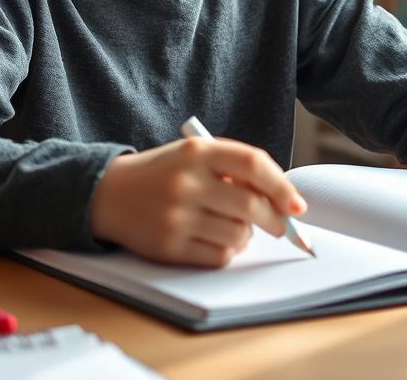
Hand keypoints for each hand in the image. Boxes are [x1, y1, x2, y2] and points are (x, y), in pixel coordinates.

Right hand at [89, 137, 306, 266]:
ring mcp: (176, 215)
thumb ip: (233, 168)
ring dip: (247, 236)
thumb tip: (282, 200)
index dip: (282, 185)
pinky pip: (218, 256)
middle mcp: (187, 181)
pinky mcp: (168, 246)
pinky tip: (218, 240)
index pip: (253, 164)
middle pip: (251, 205)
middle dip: (275, 219)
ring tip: (235, 227)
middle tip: (281, 224)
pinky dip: (228, 251)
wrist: (108, 193)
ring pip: (238, 234)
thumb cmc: (163, 173)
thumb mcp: (194, 155)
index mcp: (197, 151)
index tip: (297, 204)